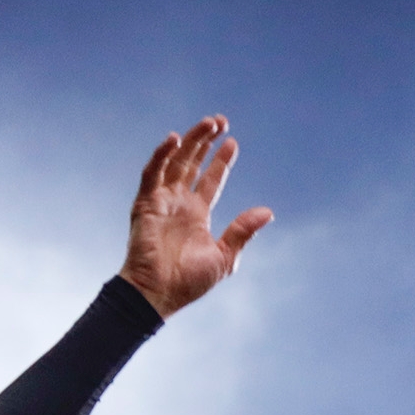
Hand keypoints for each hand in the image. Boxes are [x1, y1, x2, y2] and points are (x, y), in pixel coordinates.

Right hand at [118, 116, 273, 318]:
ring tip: (207, 124)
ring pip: (175, 161)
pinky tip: (174, 139)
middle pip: (192, 163)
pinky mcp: (145, 203)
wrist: (159, 293)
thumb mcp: (225, 256)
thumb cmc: (189, 282)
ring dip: (190, 141)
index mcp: (197, 214)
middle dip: (205, 142)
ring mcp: (161, 201)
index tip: (233, 142)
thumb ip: (243, 231)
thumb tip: (268, 212)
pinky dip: (161, 155)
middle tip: (220, 121)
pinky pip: (152, 173)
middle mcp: (179, 203)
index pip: (210, 180)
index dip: (221, 161)